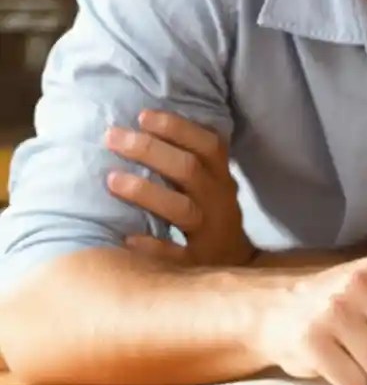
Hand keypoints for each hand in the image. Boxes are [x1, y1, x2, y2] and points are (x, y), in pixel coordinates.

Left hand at [104, 110, 256, 266]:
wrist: (237, 268)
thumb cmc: (209, 218)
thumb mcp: (210, 187)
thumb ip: (187, 162)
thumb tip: (139, 128)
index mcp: (221, 179)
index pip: (208, 146)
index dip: (178, 128)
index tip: (142, 116)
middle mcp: (218, 202)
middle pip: (189, 170)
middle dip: (150, 150)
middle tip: (113, 137)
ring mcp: (209, 234)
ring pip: (182, 209)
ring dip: (147, 192)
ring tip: (112, 180)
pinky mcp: (197, 263)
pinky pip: (175, 254)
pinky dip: (152, 246)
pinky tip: (126, 237)